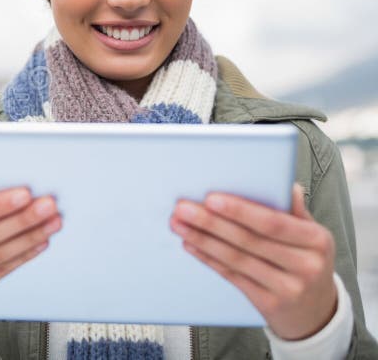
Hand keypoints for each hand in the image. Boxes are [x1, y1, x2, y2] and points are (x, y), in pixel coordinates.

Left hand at [170, 183, 337, 339]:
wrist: (318, 311)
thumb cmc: (306, 261)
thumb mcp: (311, 237)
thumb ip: (295, 212)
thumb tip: (287, 187)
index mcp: (317, 240)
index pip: (273, 223)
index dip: (240, 211)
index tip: (211, 198)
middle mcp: (307, 266)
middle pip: (249, 240)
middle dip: (211, 222)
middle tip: (183, 208)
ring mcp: (288, 288)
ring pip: (236, 259)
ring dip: (202, 239)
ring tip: (179, 224)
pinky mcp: (269, 304)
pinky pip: (232, 276)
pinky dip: (208, 258)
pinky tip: (191, 245)